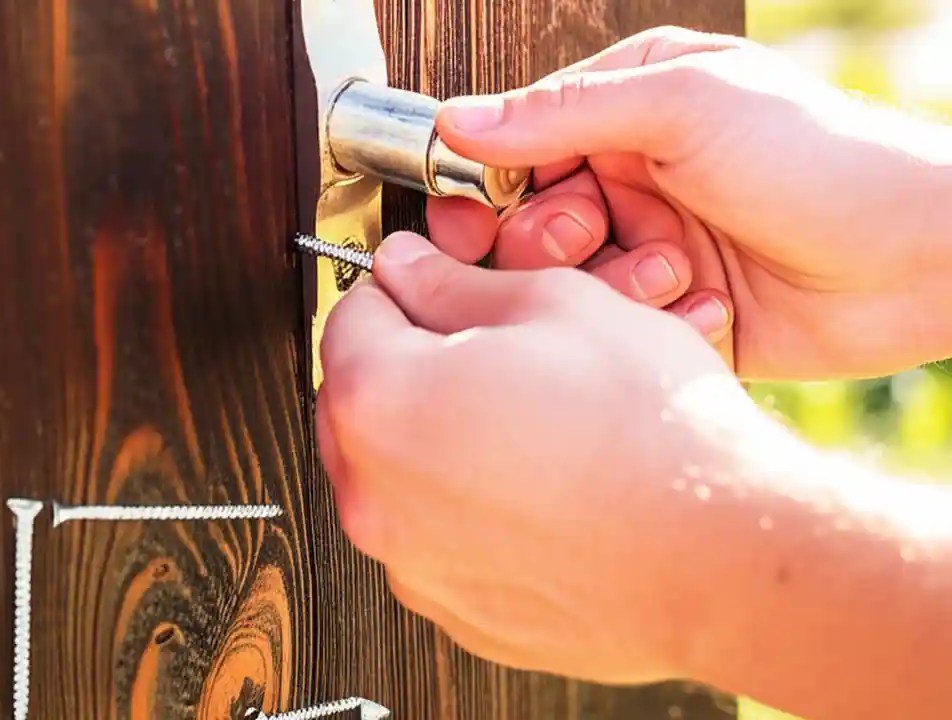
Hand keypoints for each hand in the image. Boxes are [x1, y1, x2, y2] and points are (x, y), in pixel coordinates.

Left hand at [315, 231, 770, 683]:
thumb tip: (407, 269)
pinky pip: (433, 538)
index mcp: (380, 400)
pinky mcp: (452, 608)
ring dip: (435, 441)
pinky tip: (535, 492)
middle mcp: (373, 493)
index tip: (432, 290)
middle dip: (408, 366)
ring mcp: (409, 562)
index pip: (350, 316)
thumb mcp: (555, 306)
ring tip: (525, 426)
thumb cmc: (653, 435)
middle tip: (490, 355)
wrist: (724, 558)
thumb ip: (454, 283)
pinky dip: (464, 510)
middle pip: (359, 401)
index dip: (398, 292)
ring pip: (395, 475)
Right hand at [425, 25, 951, 379]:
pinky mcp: (678, 315)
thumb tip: (455, 120)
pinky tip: (714, 308)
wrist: (924, 256)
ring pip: (571, 287)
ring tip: (680, 274)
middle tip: (591, 238)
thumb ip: (564, 113)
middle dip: (555, 239)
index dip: (487, 186)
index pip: (516, 147)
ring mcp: (655, 247)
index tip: (477, 218)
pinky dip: (661, 325)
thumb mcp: (687, 108)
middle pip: (528, 224)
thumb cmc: (822, 156)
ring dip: (618, 286)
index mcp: (628, 111)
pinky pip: (623, 331)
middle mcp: (634, 178)